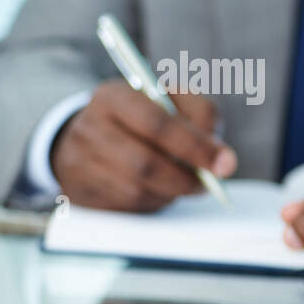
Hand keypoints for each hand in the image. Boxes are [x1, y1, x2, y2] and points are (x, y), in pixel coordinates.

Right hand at [51, 80, 237, 211]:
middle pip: (143, 163)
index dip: (194, 146)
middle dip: (184, 179)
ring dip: (168, 193)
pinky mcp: (77, 193)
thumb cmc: (140, 116)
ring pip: (135, 190)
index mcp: (111, 96)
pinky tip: (156, 191)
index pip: (156, 123)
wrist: (85, 137)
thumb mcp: (170, 99)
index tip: (226, 164)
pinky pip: (124, 207)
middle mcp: (87, 128)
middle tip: (207, 185)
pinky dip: (149, 203)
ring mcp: (77, 164)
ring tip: (181, 185)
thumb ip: (201, 115)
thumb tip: (219, 156)